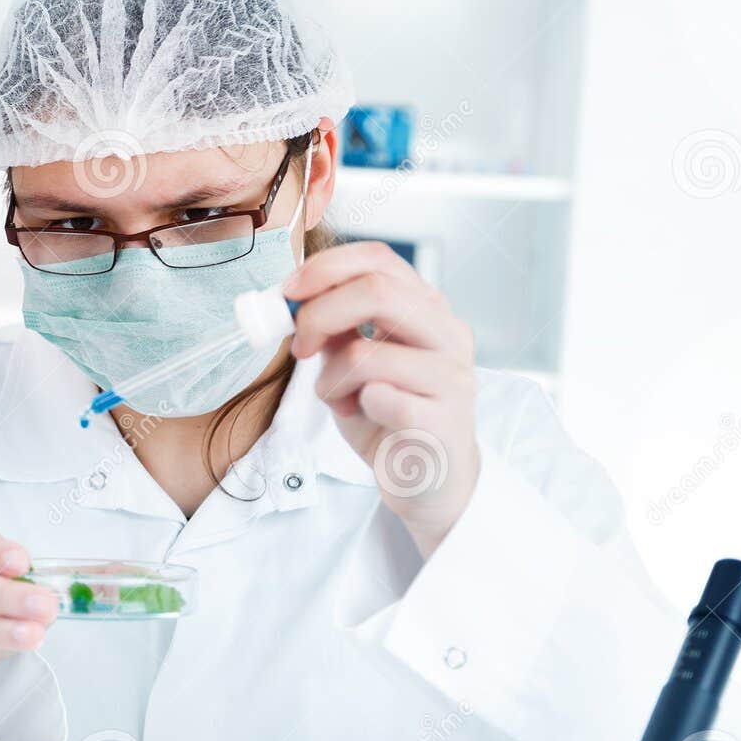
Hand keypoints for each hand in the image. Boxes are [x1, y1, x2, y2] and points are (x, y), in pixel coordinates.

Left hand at [283, 241, 480, 557]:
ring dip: (330, 379)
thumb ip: (335, 329)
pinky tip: (363, 417)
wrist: (428, 480)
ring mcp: (452, 376)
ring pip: (367, 352)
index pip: (378, 260)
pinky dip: (352, 407)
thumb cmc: (389, 414)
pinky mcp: (443, 420)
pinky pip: (378, 398)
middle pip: (376, 291)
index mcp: (427, 309)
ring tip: (337, 398)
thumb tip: (293, 301)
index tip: (288, 293)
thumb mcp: (355, 362)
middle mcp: (448, 334)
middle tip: (299, 346)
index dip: (325, 269)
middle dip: (319, 314)